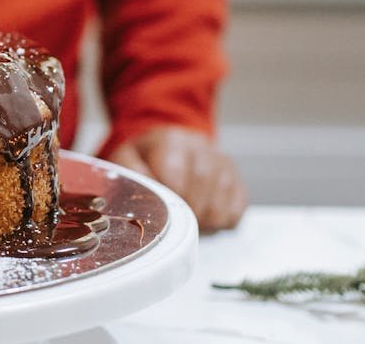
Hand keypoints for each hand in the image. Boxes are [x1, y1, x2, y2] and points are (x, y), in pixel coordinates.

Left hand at [106, 127, 246, 232]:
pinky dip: (220, 223)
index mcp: (171, 140)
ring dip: (203, 221)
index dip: (168, 197)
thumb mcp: (127, 158)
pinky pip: (236, 211)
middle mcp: (202, 148)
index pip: (175, 173)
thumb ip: (131, 172)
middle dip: (186, 212)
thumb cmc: (146, 158)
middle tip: (174, 224)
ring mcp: (223, 165)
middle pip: (202, 186)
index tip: (160, 211)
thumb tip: (145, 195)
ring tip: (187, 222)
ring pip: (220, 204)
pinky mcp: (237, 182)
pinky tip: (202, 218)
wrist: (170, 148)